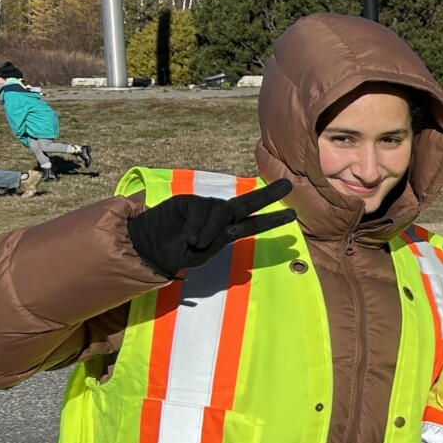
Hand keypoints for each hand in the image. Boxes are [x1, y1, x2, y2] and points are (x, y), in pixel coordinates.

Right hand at [128, 177, 296, 277]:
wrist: (149, 247)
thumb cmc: (178, 253)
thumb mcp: (200, 257)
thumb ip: (216, 245)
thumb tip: (232, 232)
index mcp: (227, 230)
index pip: (253, 223)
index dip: (272, 219)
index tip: (293, 215)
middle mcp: (221, 216)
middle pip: (248, 203)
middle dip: (268, 195)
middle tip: (288, 186)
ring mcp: (206, 207)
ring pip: (222, 211)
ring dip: (212, 229)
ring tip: (197, 243)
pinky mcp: (189, 201)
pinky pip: (201, 211)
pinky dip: (197, 226)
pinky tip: (189, 237)